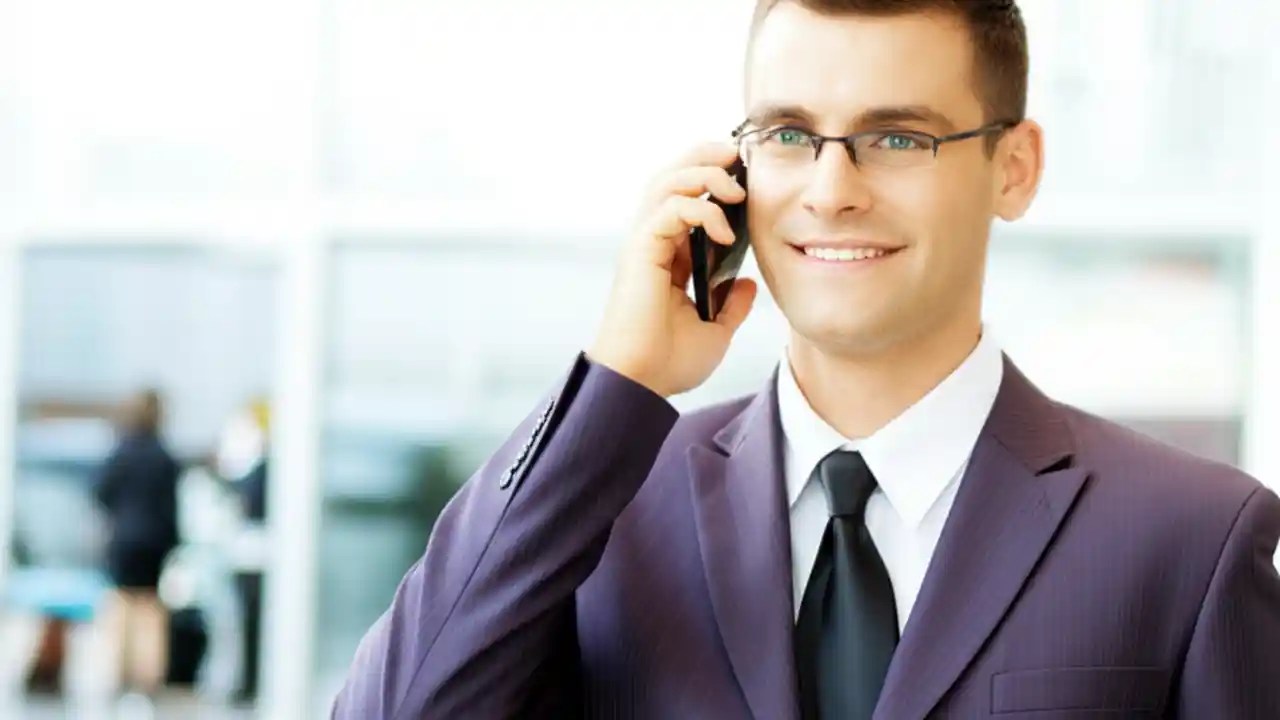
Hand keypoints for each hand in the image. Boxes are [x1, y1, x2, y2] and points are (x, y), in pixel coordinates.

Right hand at [588, 142, 758, 397]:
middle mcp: (652, 243)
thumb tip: (748, 284)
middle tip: (737, 154)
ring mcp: (643, 244)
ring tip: (735, 184)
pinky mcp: (641, 250)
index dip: (712, 181)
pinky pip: (671, 209)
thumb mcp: (715, 331)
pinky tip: (724, 231)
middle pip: (671, 178)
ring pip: (667, 183)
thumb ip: (731, 305)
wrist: (642, 383)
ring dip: (703, 174)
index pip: (686, 200)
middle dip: (703, 158)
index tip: (746, 178)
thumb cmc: (667, 363)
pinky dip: (701, 210)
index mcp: (666, 257)